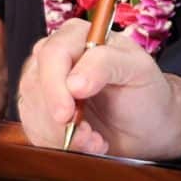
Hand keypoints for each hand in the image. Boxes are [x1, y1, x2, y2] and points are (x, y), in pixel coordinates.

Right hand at [15, 18, 180, 158]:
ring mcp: (43, 84)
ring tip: (95, 139)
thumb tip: (73, 82)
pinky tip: (86, 143)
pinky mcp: (39, 111)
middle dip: (58, 119)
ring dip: (62, 135)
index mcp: (78, 36)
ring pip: (32, 111)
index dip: (55, 85)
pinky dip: (59, 144)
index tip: (67, 114)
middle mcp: (55, 57)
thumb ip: (107, 63)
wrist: (148, 125)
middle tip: (88, 135)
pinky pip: (35, 130)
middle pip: (35, 84)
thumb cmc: (145, 91)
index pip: (52, 54)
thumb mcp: (138, 70)